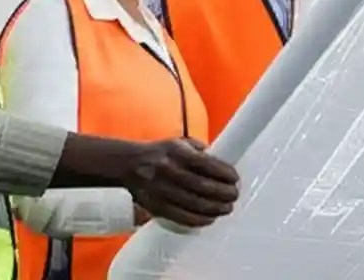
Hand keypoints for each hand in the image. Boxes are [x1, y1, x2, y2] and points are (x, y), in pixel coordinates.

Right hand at [123, 138, 239, 227]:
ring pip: (194, 204)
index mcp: (177, 152)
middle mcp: (169, 171)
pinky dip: (198, 220)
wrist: (128, 164)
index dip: (224, 173)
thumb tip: (221, 164)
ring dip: (215, 208)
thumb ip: (200, 151)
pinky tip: (210, 218)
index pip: (207, 164)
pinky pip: (181, 217)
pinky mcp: (156, 206)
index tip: (235, 178)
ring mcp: (162, 190)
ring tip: (227, 208)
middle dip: (223, 193)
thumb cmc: (160, 153)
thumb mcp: (180, 142)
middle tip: (234, 195)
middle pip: (203, 186)